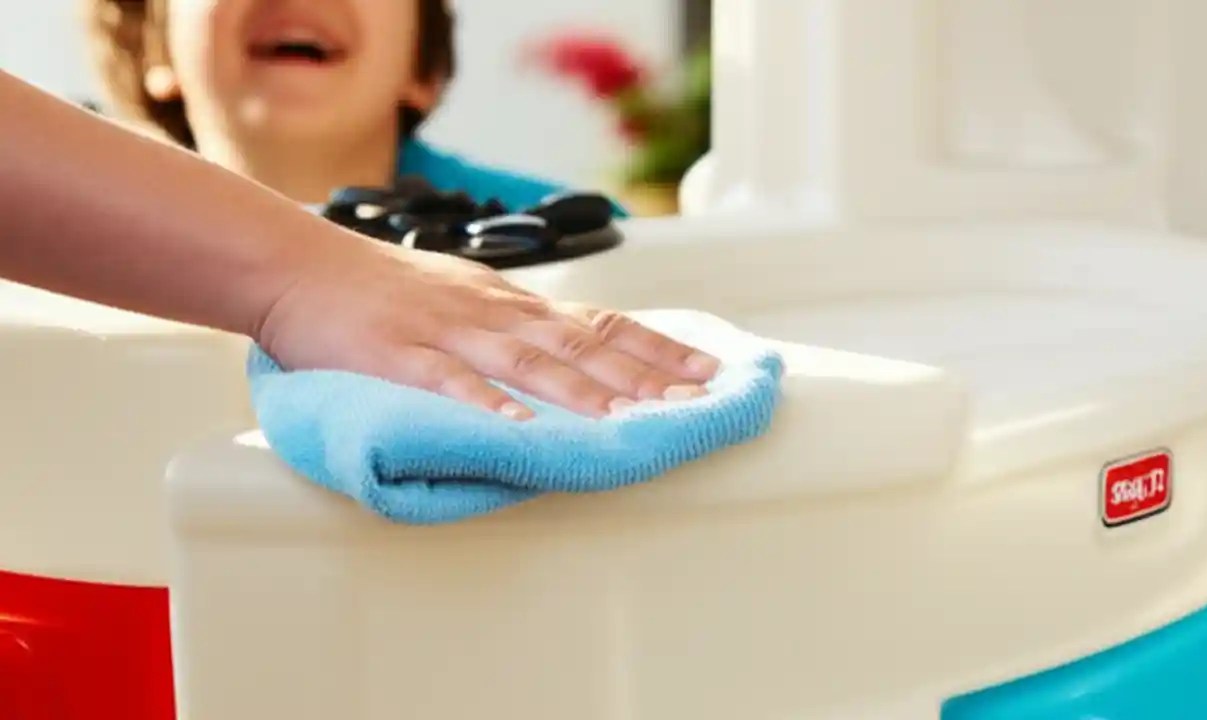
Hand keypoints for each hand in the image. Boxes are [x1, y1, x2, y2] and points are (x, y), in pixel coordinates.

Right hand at [256, 236, 720, 419]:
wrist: (299, 262)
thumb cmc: (384, 288)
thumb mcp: (464, 298)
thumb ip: (516, 327)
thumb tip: (575, 356)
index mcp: (510, 303)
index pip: (601, 322)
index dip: (657, 347)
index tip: (708, 370)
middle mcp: (491, 312)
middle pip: (579, 343)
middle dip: (641, 373)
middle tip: (695, 398)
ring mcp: (445, 330)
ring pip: (525, 359)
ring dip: (579, 389)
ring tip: (627, 416)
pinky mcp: (395, 353)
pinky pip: (446, 379)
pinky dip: (485, 401)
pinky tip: (517, 425)